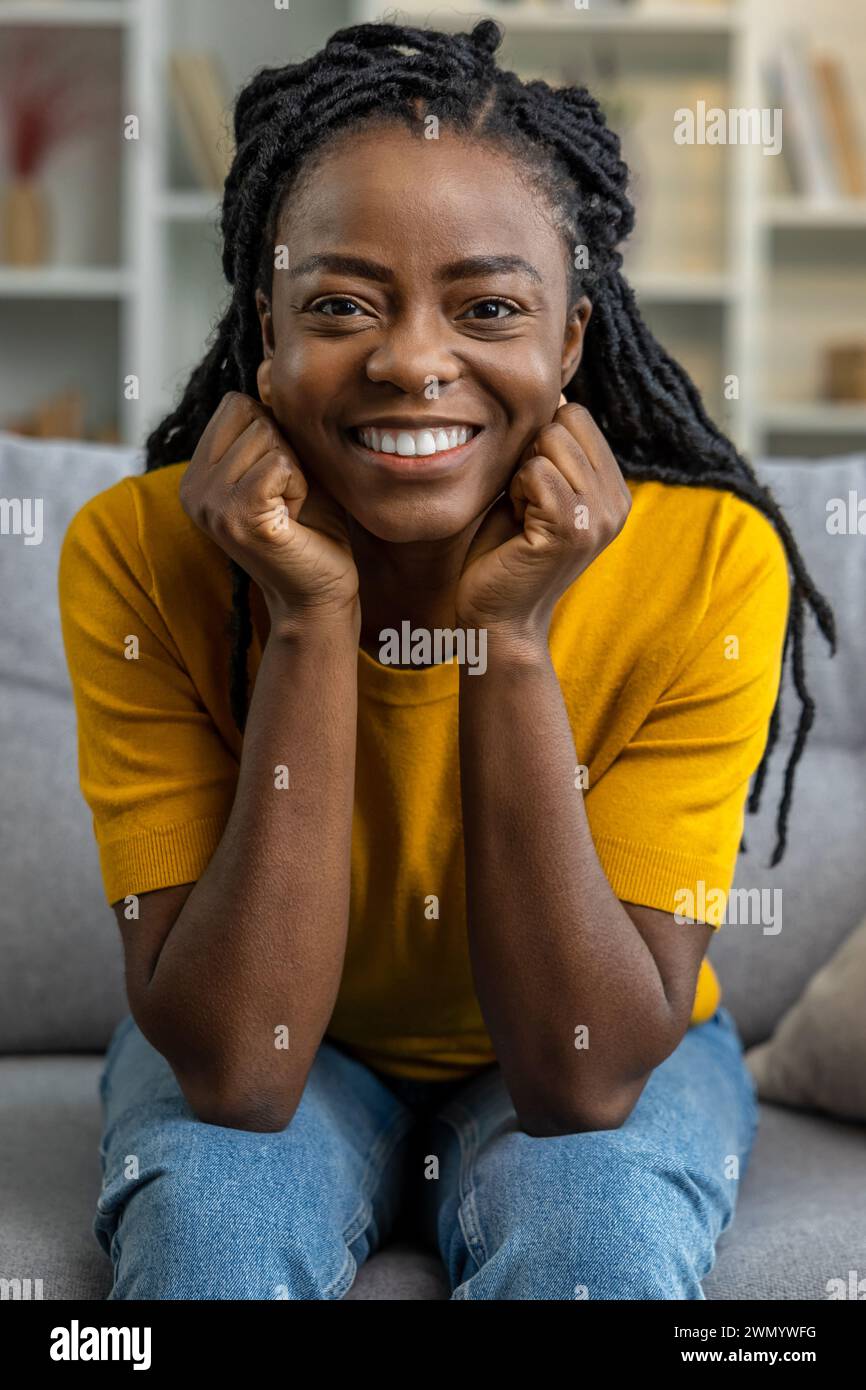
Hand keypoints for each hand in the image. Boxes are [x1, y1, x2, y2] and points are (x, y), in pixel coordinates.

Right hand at [179, 391, 358, 635]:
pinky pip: (279, 464)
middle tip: (290, 498)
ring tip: (292, 509)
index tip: (283, 481)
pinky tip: (295, 517)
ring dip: (297, 472)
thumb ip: (278, 420)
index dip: (275, 433)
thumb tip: (269, 362)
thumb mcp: (294, 463)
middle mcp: (192, 488)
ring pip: (268, 438)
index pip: (237, 404)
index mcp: (198, 473)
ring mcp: (208, 504)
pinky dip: (300, 486)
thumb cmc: (314, 528)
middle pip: (253, 416)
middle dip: (287, 451)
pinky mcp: (235, 519)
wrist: (321, 591)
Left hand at [455, 396, 631, 638]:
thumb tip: (555, 390)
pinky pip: (535, 472)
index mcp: (614, 490)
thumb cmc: (506, 552)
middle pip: (565, 421)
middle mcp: (617, 502)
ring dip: (521, 475)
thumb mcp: (534, 489)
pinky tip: (518, 526)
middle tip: (525, 504)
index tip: (532, 490)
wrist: (497, 616)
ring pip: (549, 441)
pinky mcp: (573, 529)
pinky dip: (515, 492)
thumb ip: (549, 449)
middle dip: (530, 454)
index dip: (539, 443)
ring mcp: (600, 516)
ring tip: (523, 516)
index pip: (577, 416)